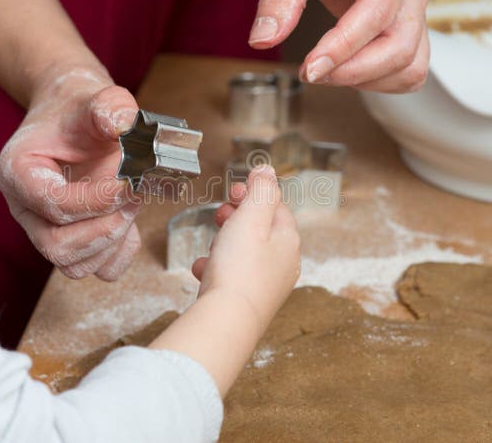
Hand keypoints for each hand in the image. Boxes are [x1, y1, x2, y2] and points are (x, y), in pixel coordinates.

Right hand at [0, 66, 142, 280]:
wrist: (78, 120)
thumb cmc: (80, 113)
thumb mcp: (96, 100)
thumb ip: (109, 106)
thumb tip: (123, 122)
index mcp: (17, 172)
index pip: (51, 204)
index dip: (95, 200)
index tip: (128, 181)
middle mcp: (25, 208)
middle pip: (57, 246)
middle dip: (105, 226)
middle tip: (135, 193)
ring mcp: (46, 230)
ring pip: (76, 265)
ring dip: (113, 240)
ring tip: (134, 200)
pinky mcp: (72, 242)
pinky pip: (96, 269)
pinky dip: (120, 252)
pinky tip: (129, 217)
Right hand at [192, 166, 300, 325]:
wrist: (227, 321)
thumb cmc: (239, 269)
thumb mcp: (250, 218)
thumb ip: (261, 191)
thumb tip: (267, 170)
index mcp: (288, 241)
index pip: (276, 207)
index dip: (254, 194)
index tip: (233, 190)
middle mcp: (283, 264)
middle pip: (260, 230)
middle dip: (235, 219)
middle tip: (219, 215)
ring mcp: (267, 285)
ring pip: (243, 253)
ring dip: (223, 244)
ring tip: (211, 246)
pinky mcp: (248, 301)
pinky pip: (231, 276)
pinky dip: (216, 268)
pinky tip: (203, 269)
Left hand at [248, 0, 431, 91]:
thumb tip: (263, 39)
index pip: (374, 18)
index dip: (340, 50)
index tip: (308, 68)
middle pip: (399, 49)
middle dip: (352, 72)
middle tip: (310, 72)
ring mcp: (416, 10)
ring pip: (409, 67)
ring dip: (368, 81)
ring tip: (328, 71)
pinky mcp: (409, 28)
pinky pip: (408, 70)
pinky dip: (380, 81)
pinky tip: (347, 70)